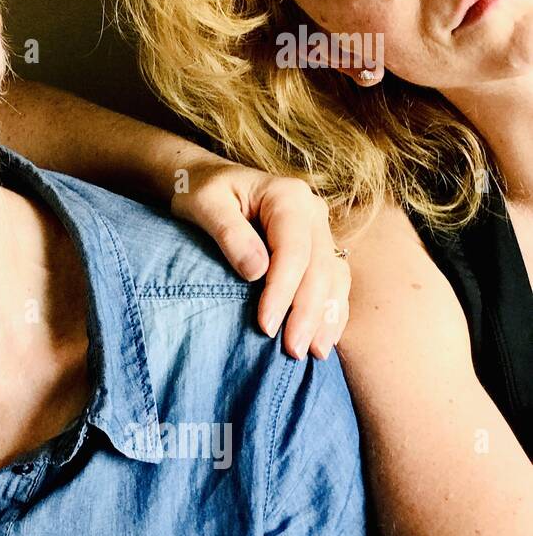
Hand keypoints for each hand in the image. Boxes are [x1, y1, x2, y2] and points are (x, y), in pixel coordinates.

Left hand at [169, 157, 348, 358]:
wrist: (208, 181)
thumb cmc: (202, 191)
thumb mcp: (205, 204)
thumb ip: (229, 233)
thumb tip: (257, 272)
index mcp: (288, 197)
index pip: (293, 250)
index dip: (283, 290)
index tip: (267, 325)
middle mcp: (312, 212)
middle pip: (319, 268)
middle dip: (307, 312)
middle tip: (291, 350)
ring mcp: (319, 230)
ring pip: (334, 277)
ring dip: (327, 317)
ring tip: (314, 353)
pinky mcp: (317, 248)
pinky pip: (334, 281)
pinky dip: (332, 311)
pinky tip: (324, 339)